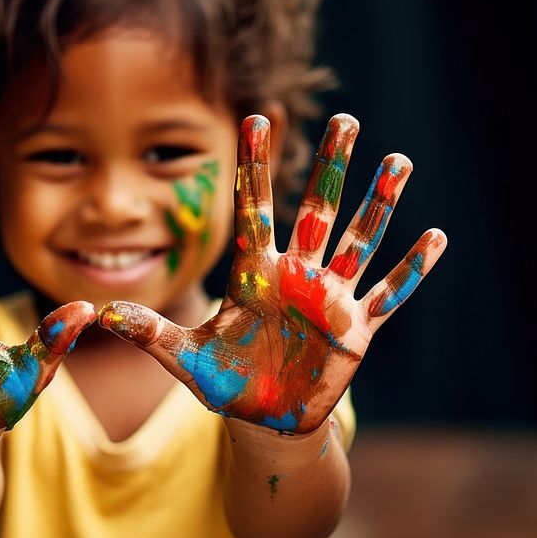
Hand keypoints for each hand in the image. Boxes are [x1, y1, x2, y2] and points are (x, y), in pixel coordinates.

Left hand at [99, 114, 446, 432]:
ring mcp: (329, 299)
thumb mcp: (184, 359)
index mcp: (255, 276)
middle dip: (331, 168)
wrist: (264, 419)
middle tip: (346, 119)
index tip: (253, 118)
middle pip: (317, 211)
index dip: (254, 167)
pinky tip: (435, 235)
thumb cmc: (226, 383)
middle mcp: (296, 276)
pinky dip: (410, 270)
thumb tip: (101, 311)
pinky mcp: (356, 329)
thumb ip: (150, 333)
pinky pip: (388, 294)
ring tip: (398, 160)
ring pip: (358, 240)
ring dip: (378, 204)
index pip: (253, 210)